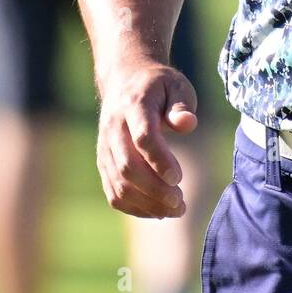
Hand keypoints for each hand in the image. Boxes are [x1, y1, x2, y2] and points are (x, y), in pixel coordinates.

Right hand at [96, 61, 198, 218]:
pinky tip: (158, 211)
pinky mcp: (104, 163)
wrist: (125, 81)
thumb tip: (187, 124)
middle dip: (154, 189)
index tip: (178, 178)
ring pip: (119, 183)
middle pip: (128, 166)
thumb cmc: (159, 86)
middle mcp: (114, 128)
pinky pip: (114, 192)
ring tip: (176, 210)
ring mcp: (105, 147)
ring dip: (146, 203)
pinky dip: (134, 207)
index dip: (160, 160)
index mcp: (133, 105)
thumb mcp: (176, 85)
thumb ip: (182, 105)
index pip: (143, 137)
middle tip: (181, 202)